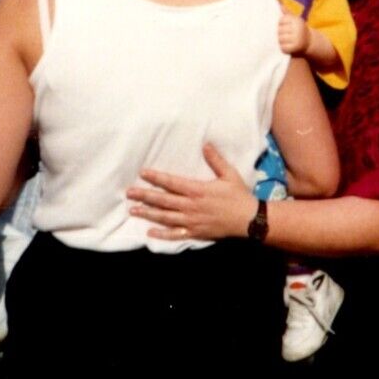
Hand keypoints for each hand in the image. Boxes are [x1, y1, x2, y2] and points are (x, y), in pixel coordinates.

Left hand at [127, 144, 257, 242]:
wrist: (249, 220)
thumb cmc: (239, 196)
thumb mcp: (229, 174)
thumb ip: (216, 160)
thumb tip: (206, 144)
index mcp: (198, 190)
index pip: (172, 182)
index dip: (157, 178)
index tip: (143, 173)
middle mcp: (191, 206)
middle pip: (164, 200)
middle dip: (145, 196)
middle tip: (129, 192)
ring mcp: (192, 221)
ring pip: (165, 217)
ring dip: (148, 214)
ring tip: (133, 210)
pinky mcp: (195, 233)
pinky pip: (175, 234)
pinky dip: (161, 234)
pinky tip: (149, 232)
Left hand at [277, 13, 310, 55]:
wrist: (309, 42)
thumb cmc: (299, 29)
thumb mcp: (295, 20)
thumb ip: (287, 13)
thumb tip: (280, 5)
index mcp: (297, 21)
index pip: (281, 21)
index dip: (281, 24)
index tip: (287, 27)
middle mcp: (298, 29)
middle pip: (279, 30)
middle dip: (280, 33)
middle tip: (287, 35)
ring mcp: (297, 39)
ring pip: (280, 39)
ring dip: (281, 41)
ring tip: (287, 41)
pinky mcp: (295, 47)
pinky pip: (283, 47)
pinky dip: (284, 48)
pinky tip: (288, 47)